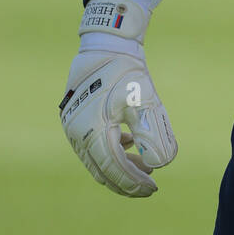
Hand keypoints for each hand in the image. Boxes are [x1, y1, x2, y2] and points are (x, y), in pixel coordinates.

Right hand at [59, 0, 176, 196]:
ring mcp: (73, 128)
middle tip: (150, 187)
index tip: (153, 189)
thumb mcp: (144, 100)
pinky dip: (112, 152)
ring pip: (96, 161)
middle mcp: (76, 133)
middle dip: (127, 183)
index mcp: (91, 130)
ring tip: (145, 167)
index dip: (133, 183)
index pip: (114, 169)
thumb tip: (160, 164)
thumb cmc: (126, 72)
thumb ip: (151, 133)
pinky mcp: (75, 121)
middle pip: (102, 171)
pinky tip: (130, 145)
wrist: (107, 45)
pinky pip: (92, 148)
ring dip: (120, 168)